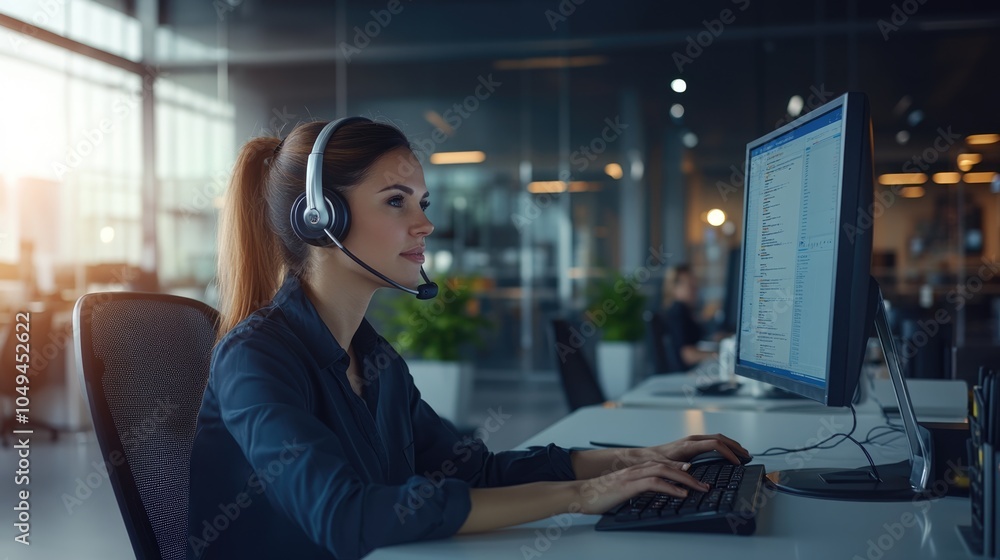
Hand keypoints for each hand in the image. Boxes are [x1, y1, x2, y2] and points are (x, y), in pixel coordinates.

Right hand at [573, 459, 709, 514]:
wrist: (580, 495)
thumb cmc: (599, 495)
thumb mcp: (623, 491)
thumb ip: (637, 489)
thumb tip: (650, 495)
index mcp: (636, 469)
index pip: (664, 465)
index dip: (681, 469)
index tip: (697, 475)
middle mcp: (637, 469)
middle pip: (669, 466)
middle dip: (690, 475)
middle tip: (706, 484)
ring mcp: (633, 476)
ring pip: (664, 471)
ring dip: (685, 479)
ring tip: (700, 488)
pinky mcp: (629, 485)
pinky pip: (654, 484)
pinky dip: (670, 488)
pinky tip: (681, 494)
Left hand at [635, 433, 749, 466]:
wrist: (643, 457)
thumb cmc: (653, 462)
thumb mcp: (664, 467)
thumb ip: (676, 468)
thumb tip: (689, 469)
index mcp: (688, 445)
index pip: (715, 444)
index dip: (729, 453)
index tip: (738, 462)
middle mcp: (692, 440)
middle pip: (720, 438)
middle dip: (735, 446)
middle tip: (748, 456)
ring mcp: (692, 440)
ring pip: (717, 438)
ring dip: (731, 444)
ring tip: (743, 453)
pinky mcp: (691, 444)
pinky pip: (712, 441)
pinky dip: (724, 445)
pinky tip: (728, 453)